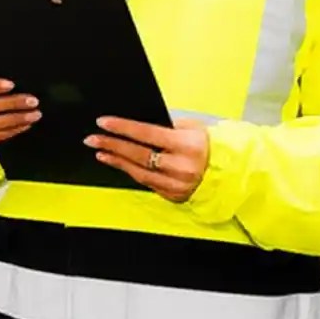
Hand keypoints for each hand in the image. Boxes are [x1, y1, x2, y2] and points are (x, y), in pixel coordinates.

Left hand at [84, 117, 209, 202]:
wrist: (227, 171)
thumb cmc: (206, 144)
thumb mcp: (191, 128)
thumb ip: (165, 126)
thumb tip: (133, 125)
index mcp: (187, 144)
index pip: (147, 134)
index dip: (123, 128)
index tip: (103, 122)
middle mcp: (182, 166)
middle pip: (138, 155)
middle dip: (112, 145)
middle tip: (92, 139)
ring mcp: (177, 184)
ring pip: (139, 172)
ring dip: (116, 161)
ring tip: (100, 152)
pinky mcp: (173, 195)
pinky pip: (146, 182)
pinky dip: (130, 172)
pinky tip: (119, 164)